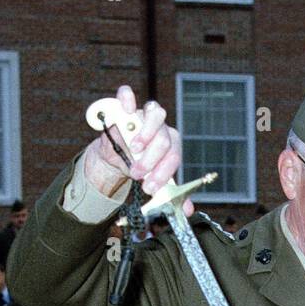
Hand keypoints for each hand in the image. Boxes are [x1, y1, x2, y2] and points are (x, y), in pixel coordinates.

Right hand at [82, 86, 193, 214]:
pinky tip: (125, 110)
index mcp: (171, 144)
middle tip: (137, 173)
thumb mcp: (154, 181)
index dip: (163, 172)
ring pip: (155, 113)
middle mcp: (160, 127)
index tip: (149, 186)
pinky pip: (126, 94)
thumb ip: (169, 192)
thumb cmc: (139, 166)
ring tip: (134, 149)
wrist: (116, 157)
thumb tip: (188, 210)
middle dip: (151, 160)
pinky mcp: (125, 107)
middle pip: (164, 138)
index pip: (174, 155)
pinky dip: (126, 99)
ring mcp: (143, 114)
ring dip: (146, 134)